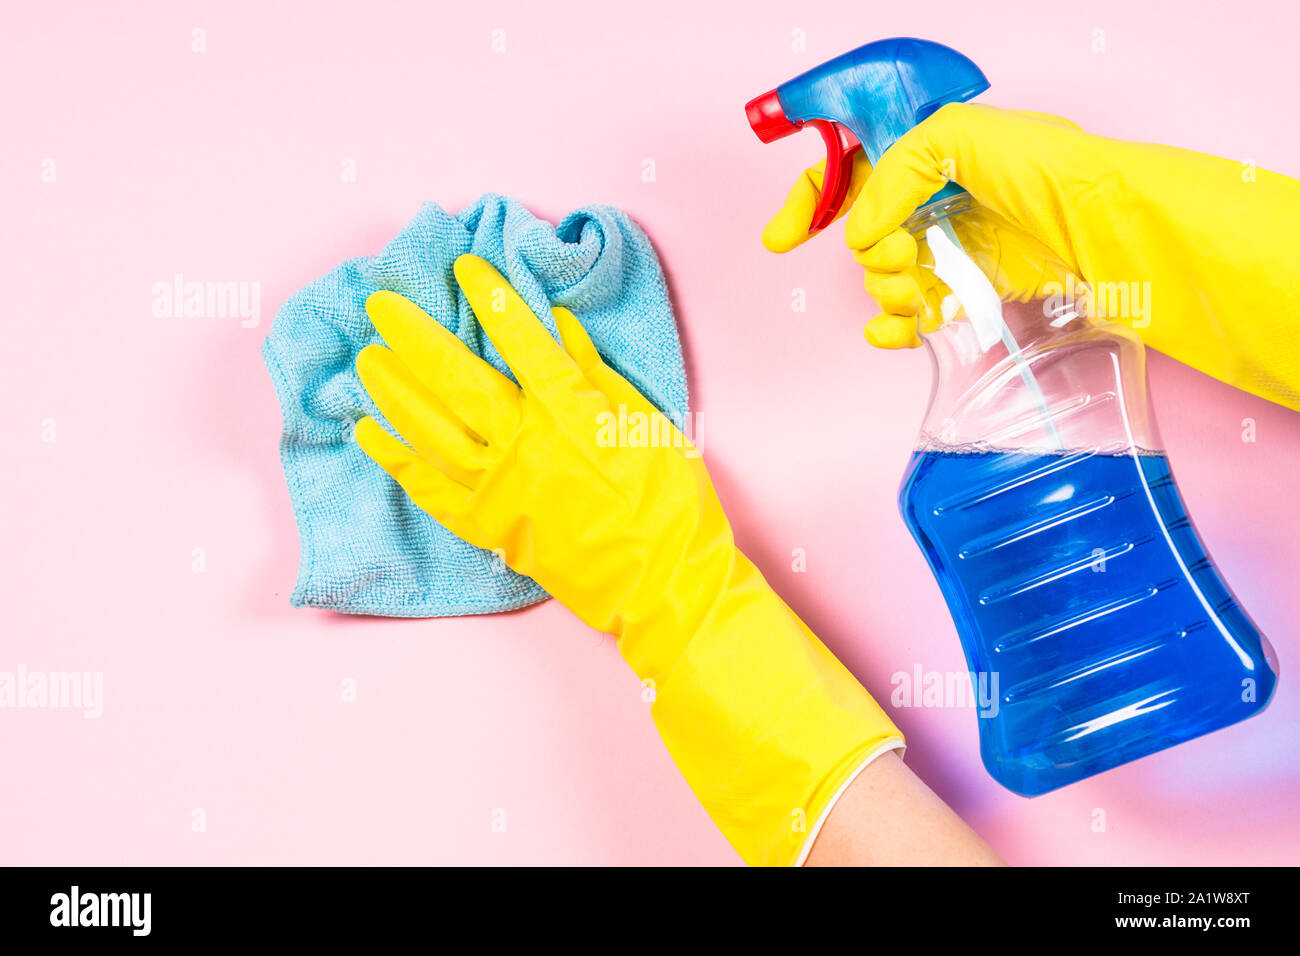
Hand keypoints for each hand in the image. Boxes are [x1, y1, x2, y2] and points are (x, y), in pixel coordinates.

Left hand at [354, 254, 726, 682]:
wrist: (660, 577)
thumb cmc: (666, 499)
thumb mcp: (645, 422)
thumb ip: (596, 372)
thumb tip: (559, 323)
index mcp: (571, 412)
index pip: (523, 342)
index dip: (492, 299)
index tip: (465, 268)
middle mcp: (525, 444)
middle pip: (456, 379)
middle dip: (415, 335)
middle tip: (381, 303)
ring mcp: (498, 487)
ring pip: (431, 429)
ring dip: (394, 391)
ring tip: (368, 359)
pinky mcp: (486, 525)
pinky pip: (428, 487)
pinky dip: (396, 458)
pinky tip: (368, 431)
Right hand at [764, 102, 1299, 409]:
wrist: (1105, 231)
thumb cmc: (1052, 171)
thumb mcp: (964, 137)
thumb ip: (895, 169)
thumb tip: (861, 227)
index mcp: (925, 153)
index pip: (848, 172)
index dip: (810, 203)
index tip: (781, 238)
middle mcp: (931, 200)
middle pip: (860, 235)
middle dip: (868, 253)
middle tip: (901, 255)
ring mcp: (948, 246)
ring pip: (882, 279)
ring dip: (887, 290)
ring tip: (919, 290)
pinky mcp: (967, 290)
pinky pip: (909, 316)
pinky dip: (894, 329)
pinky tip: (894, 334)